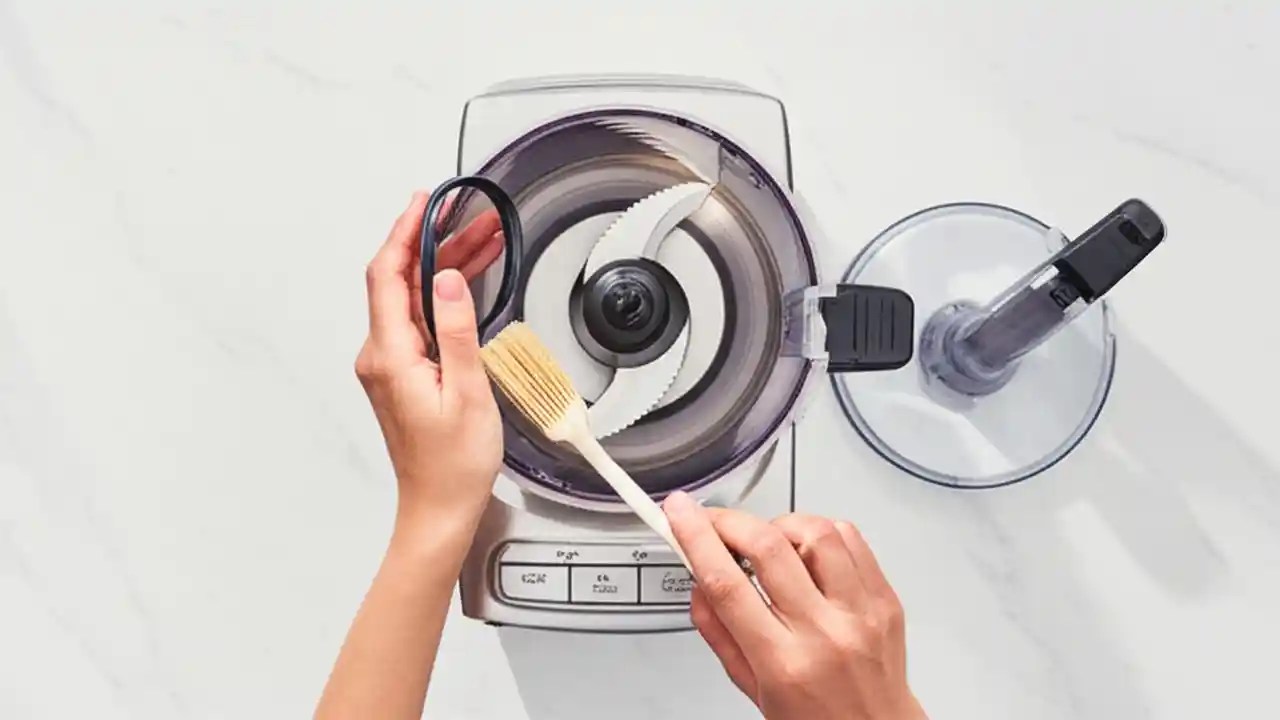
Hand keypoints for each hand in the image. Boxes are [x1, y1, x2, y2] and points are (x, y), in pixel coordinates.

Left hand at [355, 192, 503, 536]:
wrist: (439, 508)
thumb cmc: (454, 465)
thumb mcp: (468, 392)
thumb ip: (456, 331)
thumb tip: (447, 280)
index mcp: (391, 356)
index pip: (387, 275)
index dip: (404, 232)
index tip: (425, 202)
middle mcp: (382, 356)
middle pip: (402, 281)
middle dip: (437, 243)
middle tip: (474, 217)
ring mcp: (391, 365)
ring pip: (413, 299)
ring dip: (445, 268)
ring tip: (485, 241)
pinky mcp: (404, 374)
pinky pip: (419, 320)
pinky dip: (443, 295)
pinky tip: (468, 282)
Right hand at [664, 493, 925, 719]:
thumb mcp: (751, 688)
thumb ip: (719, 633)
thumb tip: (698, 581)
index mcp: (783, 662)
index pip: (728, 584)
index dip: (696, 539)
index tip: (680, 514)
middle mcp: (825, 632)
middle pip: (769, 548)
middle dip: (729, 521)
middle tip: (713, 520)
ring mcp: (861, 612)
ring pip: (815, 532)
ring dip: (778, 524)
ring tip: (767, 541)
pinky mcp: (885, 598)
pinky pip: (852, 538)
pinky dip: (820, 531)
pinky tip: (806, 548)